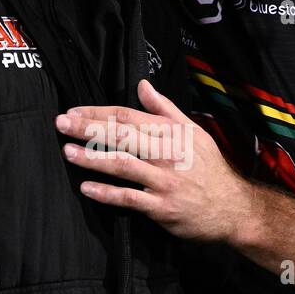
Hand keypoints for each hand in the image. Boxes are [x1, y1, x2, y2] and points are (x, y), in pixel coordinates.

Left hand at [55, 79, 254, 242]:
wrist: (232, 208)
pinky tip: (87, 188)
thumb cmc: (208, 168)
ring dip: (93, 158)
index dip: (99, 112)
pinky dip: (107, 193)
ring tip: (68, 152)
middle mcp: (167, 154)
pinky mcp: (162, 208)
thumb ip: (164, 109)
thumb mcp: (193, 132)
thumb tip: (141, 85)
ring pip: (124, 164)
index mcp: (172, 133)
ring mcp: (164, 181)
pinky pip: (130, 199)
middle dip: (89, 128)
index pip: (129, 117)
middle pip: (122, 136)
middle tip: (62, 123)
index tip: (74, 111)